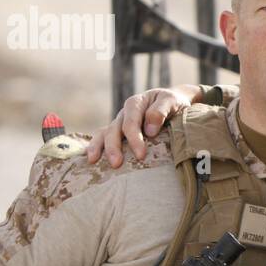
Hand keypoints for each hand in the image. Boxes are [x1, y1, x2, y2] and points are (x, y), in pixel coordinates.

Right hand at [86, 84, 203, 167]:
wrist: (173, 104)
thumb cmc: (174, 104)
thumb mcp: (171, 101)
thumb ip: (160, 111)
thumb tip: (149, 130)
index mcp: (136, 103)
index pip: (131, 122)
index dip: (134, 139)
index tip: (141, 155)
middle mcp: (124, 114)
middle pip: (114, 129)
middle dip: (113, 147)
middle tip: (116, 164)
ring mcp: (119, 123)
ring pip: (103, 133)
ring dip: (98, 147)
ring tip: (93, 161)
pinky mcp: (118, 132)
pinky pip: (102, 138)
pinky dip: (95, 147)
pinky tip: (91, 159)